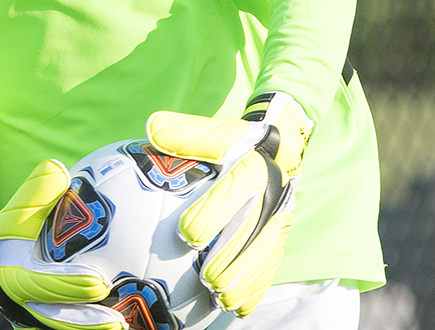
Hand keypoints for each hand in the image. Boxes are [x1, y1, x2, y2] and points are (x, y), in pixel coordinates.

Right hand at [0, 161, 125, 329]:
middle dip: (84, 322)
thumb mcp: (15, 211)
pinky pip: (67, 327)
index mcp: (10, 275)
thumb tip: (57, 171)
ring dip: (89, 328)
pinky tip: (125, 323)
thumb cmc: (8, 232)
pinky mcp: (41, 324)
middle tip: (118, 320)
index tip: (99, 282)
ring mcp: (29, 318)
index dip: (67, 286)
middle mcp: (19, 304)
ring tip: (126, 326)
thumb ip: (34, 193)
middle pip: (52, 319)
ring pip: (59, 327)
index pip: (39, 284)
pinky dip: (89, 326)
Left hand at [145, 92, 312, 316]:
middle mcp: (270, 196)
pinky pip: (273, 263)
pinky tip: (240, 307)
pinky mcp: (282, 234)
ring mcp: (279, 219)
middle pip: (252, 231)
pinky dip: (258, 286)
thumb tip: (151, 127)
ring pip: (266, 253)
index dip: (212, 213)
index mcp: (252, 168)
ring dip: (246, 279)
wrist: (280, 147)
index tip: (187, 234)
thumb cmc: (233, 140)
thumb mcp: (213, 132)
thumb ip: (185, 133)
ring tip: (223, 298)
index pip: (233, 190)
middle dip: (232, 258)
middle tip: (208, 280)